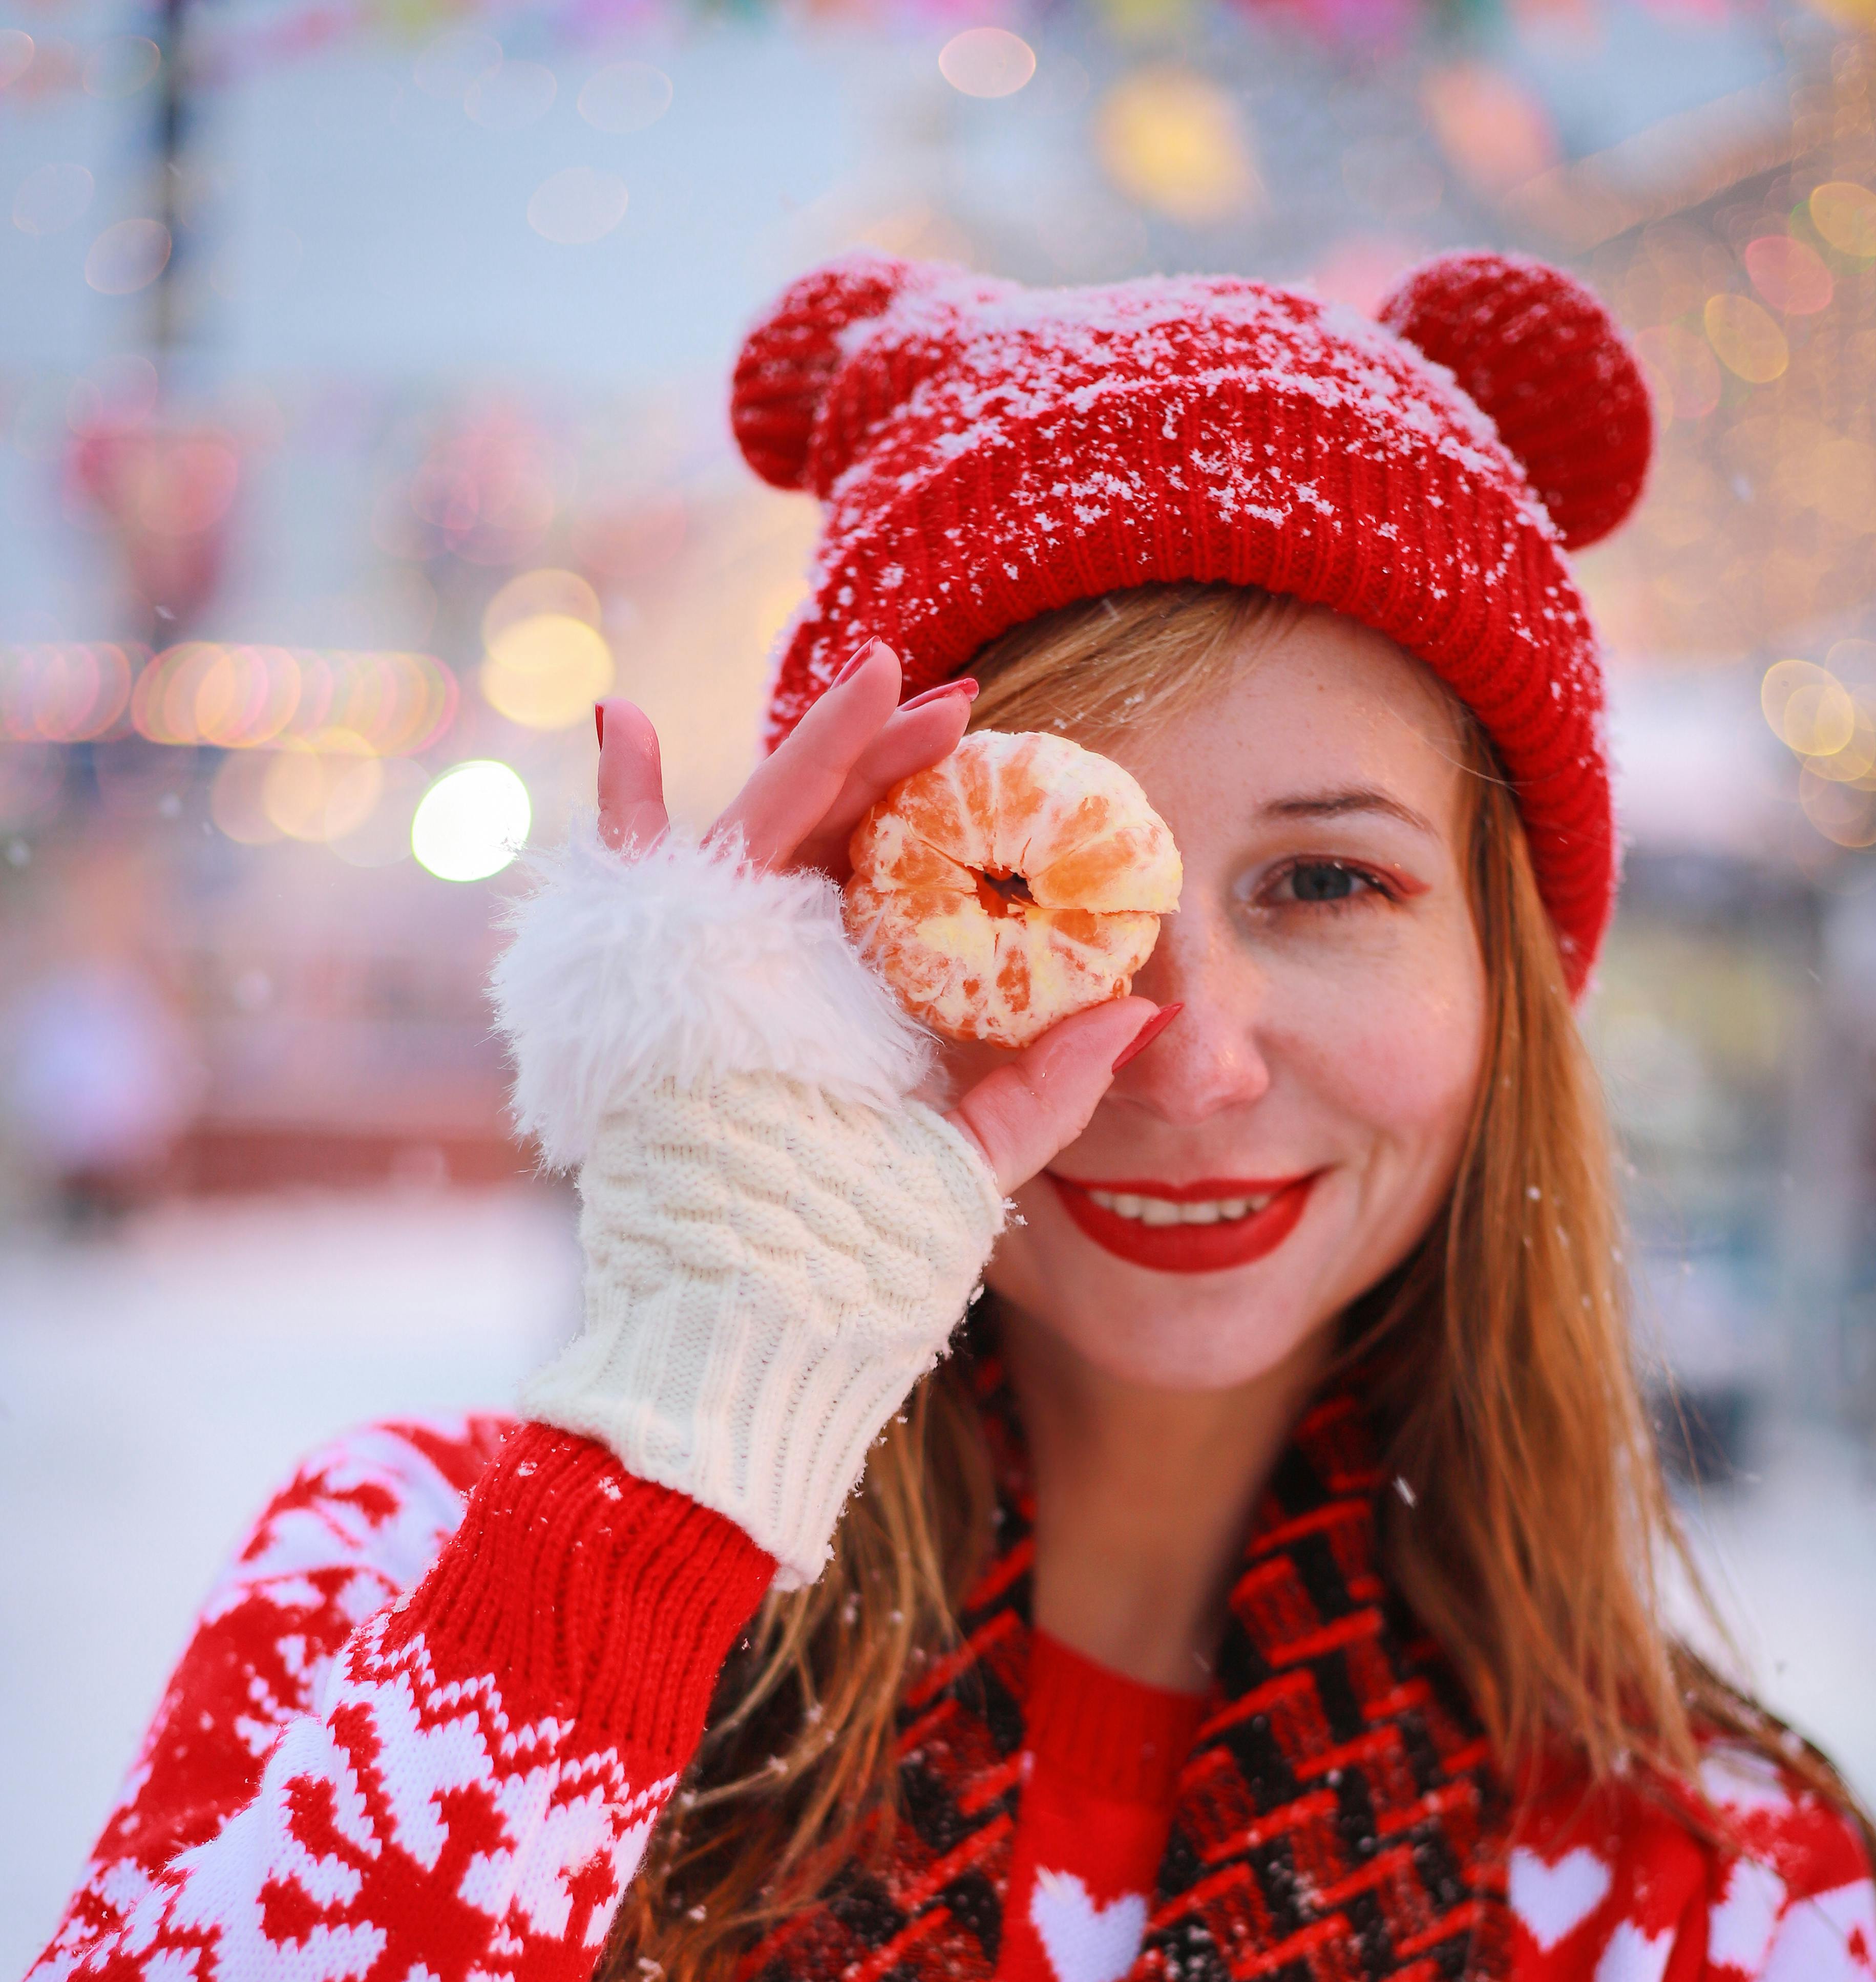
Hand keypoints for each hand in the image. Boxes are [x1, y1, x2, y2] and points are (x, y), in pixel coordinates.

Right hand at [595, 654, 1164, 1193]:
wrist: (757, 1309)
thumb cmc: (858, 1246)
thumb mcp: (975, 1152)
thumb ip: (1050, 1087)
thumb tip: (1149, 1017)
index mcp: (857, 993)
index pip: (908, 878)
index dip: (957, 815)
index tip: (1021, 764)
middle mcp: (784, 962)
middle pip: (843, 828)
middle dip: (898, 754)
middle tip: (966, 700)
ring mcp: (711, 956)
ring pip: (765, 818)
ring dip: (820, 741)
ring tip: (880, 672)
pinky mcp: (652, 970)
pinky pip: (628, 866)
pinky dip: (621, 791)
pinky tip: (625, 716)